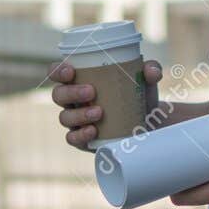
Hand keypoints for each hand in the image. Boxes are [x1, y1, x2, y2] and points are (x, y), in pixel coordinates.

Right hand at [48, 59, 162, 149]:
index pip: (57, 72)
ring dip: (79, 114)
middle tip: (92, 91)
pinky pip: (72, 138)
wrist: (148, 123)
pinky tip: (93, 131)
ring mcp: (76, 120)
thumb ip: (150, 70)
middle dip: (71, 92)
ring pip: (64, 117)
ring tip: (99, 113)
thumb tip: (151, 71)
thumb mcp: (145, 80)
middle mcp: (72, 100)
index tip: (71, 71)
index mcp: (79, 80)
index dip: (57, 71)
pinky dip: (80, 135)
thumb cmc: (137, 94)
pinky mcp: (82, 139)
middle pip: (58, 95)